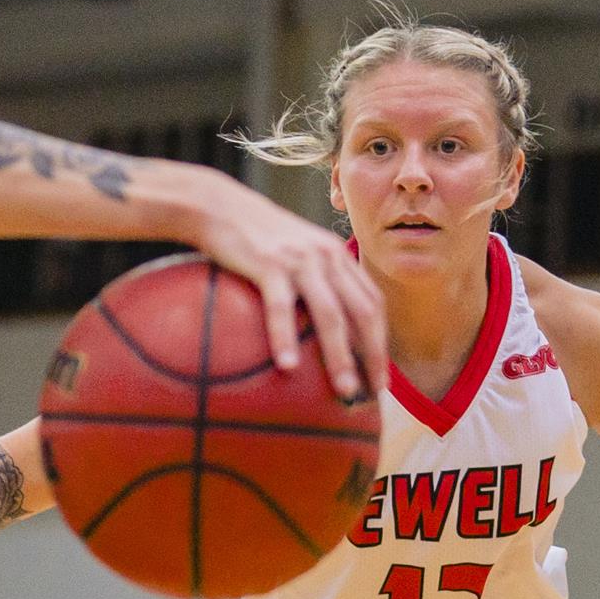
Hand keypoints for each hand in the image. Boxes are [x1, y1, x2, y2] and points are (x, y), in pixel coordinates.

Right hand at [189, 173, 387, 401]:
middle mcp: (326, 256)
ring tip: (345, 390)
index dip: (382, 340)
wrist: (217, 206)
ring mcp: (300, 260)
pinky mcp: (269, 263)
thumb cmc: (254, 238)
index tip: (381, 375)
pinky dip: (286, 337)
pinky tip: (288, 366)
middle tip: (374, 392)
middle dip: (374, 355)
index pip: (373, 302)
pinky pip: (281, 307)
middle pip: (362, 312)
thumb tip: (320, 330)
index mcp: (337, 256)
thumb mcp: (295, 253)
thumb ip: (314, 282)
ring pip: (330, 314)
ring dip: (341, 355)